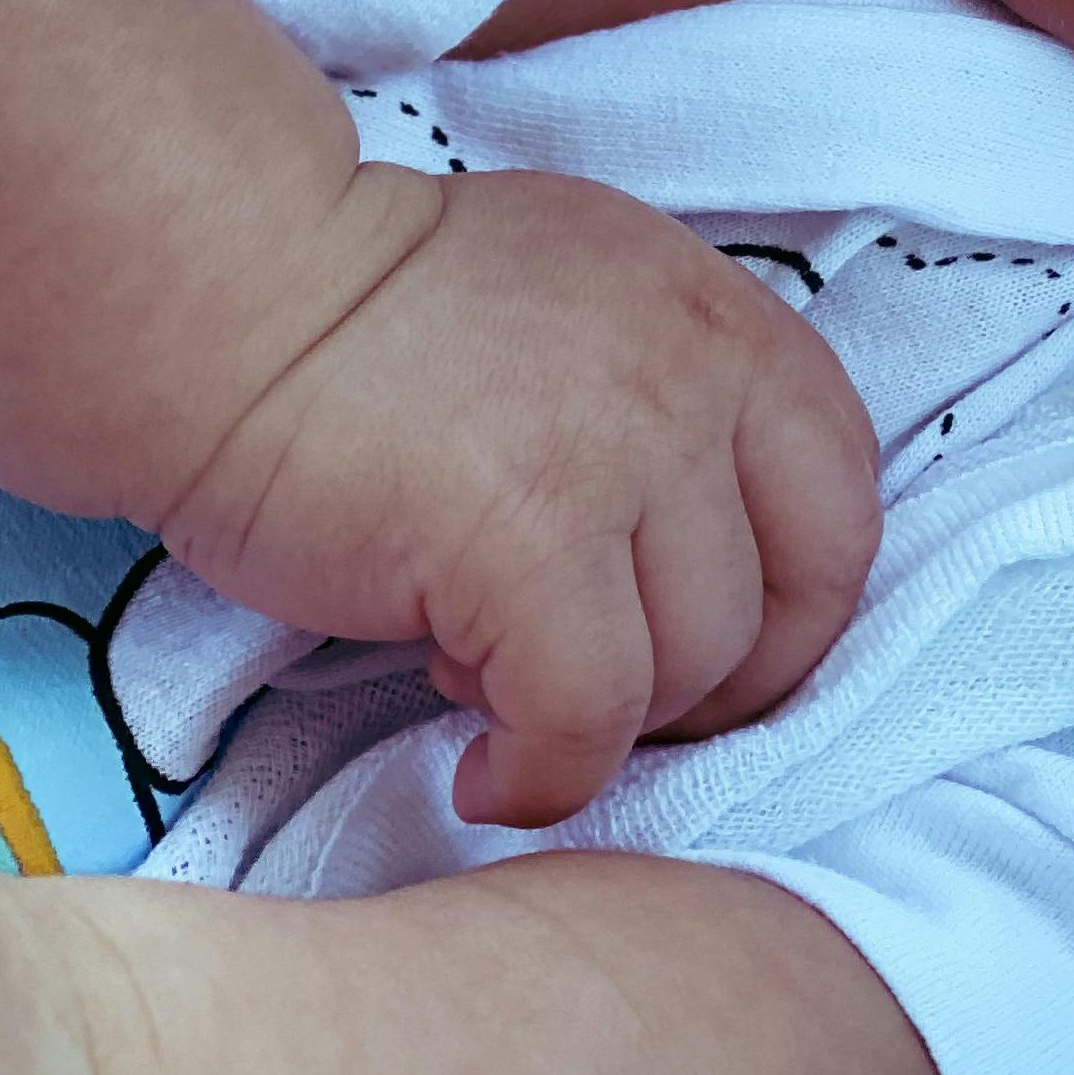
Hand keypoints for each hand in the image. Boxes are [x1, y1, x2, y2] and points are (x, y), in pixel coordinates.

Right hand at [160, 171, 880, 829]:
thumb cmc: (375, 319)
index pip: (843, 493)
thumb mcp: (582, 300)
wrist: (230, 298)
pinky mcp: (527, 541)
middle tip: (616, 702)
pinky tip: (479, 768)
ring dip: (607, 715)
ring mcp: (620, 455)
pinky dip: (544, 775)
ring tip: (493, 680)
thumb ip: (666, 398)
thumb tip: (698, 556)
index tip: (718, 658)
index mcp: (719, 315)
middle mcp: (694, 375)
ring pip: (693, 665)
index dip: (798, 607)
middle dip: (716, 685)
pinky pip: (588, 717)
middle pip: (790, 594)